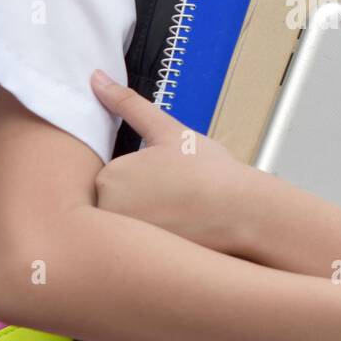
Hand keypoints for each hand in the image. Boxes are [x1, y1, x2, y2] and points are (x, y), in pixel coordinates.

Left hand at [89, 69, 248, 252]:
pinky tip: (180, 234)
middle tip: (176, 198)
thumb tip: (96, 78)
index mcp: (109, 177)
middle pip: (114, 204)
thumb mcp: (168, 131)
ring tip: (180, 216)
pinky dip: (155, 243)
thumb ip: (127, 104)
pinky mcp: (142, 263)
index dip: (141, 177)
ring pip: (127, 227)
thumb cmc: (211, 173)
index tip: (168, 179)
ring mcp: (126, 242)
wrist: (244, 213)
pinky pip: (139, 251)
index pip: (110, 178)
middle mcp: (110, 214)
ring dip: (148, 221)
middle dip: (141, 201)